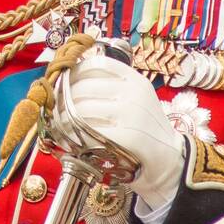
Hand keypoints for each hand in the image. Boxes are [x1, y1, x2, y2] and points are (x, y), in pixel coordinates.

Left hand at [65, 50, 184, 211]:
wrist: (170, 160)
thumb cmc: (146, 128)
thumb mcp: (134, 98)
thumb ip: (111, 87)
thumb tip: (71, 80)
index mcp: (134, 79)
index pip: (96, 64)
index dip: (74, 72)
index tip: (63, 83)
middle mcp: (133, 92)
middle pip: (84, 87)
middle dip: (63, 99)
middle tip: (54, 108)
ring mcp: (132, 114)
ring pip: (83, 109)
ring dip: (64, 118)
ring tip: (58, 124)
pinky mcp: (129, 137)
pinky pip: (91, 131)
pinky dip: (74, 135)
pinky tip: (69, 138)